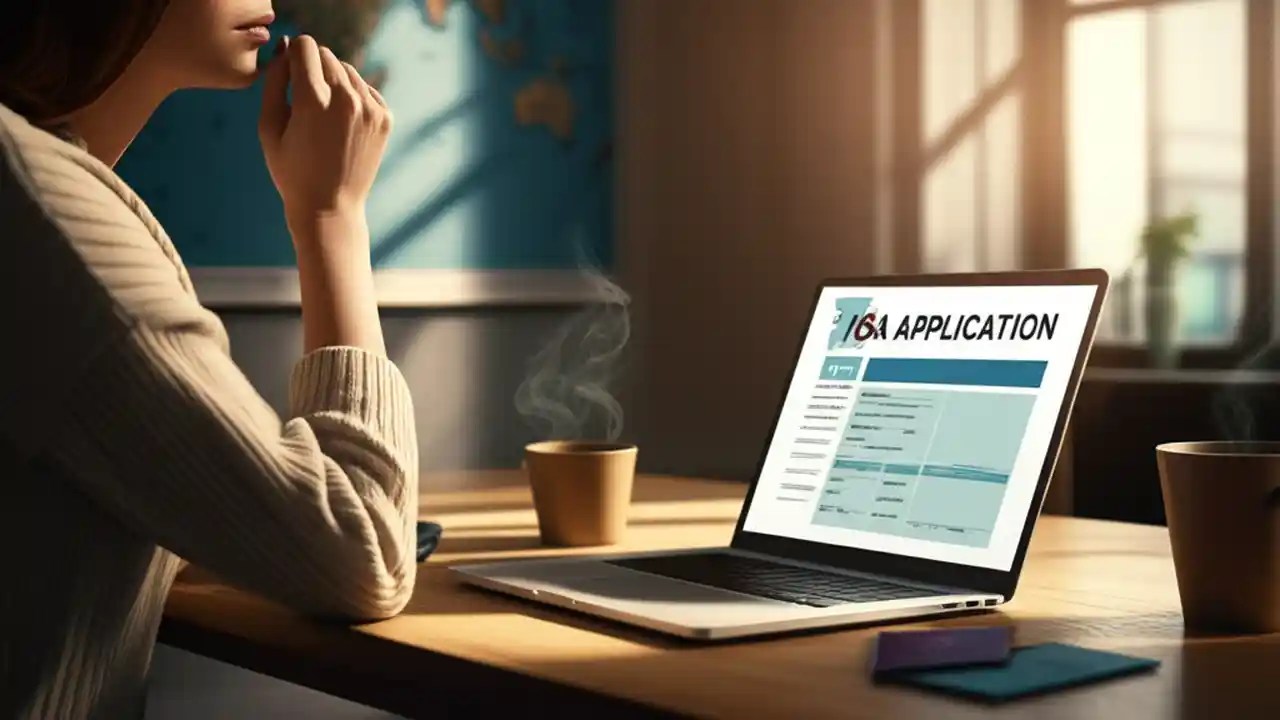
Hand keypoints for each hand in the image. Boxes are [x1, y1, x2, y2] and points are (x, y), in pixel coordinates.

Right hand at [258, 35, 392, 227]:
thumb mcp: (269, 127)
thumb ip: (274, 80)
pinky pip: (365, 89)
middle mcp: (346, 100)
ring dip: (333, 82)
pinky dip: (352, 97)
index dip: (292, 56)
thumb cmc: (291, 170)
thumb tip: (284, 45)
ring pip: (347, 70)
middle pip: (326, 55)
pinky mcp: (385, 117)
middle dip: (312, 68)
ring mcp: (370, 109)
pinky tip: (341, 124)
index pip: (305, 46)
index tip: (288, 74)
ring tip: (322, 116)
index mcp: (313, 100)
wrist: (330, 207)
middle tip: (304, 102)